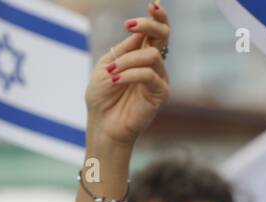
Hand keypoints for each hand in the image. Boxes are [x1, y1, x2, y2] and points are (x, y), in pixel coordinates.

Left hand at [87, 3, 169, 148]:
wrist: (103, 125)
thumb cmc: (102, 98)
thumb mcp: (107, 65)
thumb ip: (124, 49)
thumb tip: (141, 32)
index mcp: (140, 55)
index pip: (155, 32)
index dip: (157, 17)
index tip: (152, 4)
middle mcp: (153, 65)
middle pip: (163, 36)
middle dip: (151, 25)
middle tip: (131, 24)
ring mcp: (158, 79)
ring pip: (151, 55)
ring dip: (127, 60)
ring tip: (112, 73)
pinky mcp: (160, 94)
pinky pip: (149, 75)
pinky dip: (130, 74)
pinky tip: (117, 81)